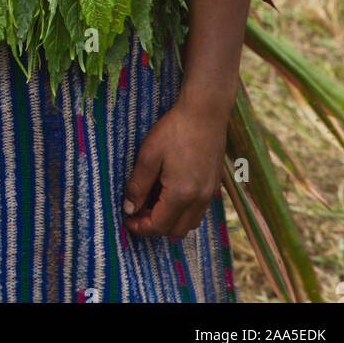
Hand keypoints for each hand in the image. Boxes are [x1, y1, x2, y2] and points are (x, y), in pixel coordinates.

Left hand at [123, 102, 227, 240]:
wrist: (205, 111)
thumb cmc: (175, 130)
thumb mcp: (149, 156)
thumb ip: (138, 185)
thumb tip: (129, 208)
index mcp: (181, 194)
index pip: (159, 226)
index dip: (141, 227)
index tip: (128, 220)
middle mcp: (199, 199)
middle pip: (176, 230)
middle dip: (155, 226)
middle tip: (139, 210)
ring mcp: (210, 193)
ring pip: (190, 223)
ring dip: (171, 220)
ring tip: (154, 201)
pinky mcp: (215, 184)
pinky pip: (199, 210)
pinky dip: (184, 210)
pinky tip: (171, 191)